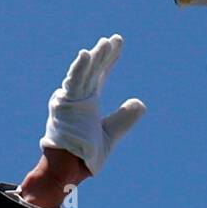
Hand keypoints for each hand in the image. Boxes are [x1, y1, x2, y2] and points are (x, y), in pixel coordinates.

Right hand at [39, 35, 145, 176]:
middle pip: (94, 70)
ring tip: (106, 42)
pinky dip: (79, 68)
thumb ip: (123, 119)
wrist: (70, 169)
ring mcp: (71, 99)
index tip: (118, 45)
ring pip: (85, 73)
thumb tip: (141, 103)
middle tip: (116, 38)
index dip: (109, 60)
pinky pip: (73, 82)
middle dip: (104, 54)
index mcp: (88, 103)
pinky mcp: (65, 103)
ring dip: (95, 57)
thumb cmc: (84, 155)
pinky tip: (86, 54)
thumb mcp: (110, 135)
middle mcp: (79, 98)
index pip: (100, 75)